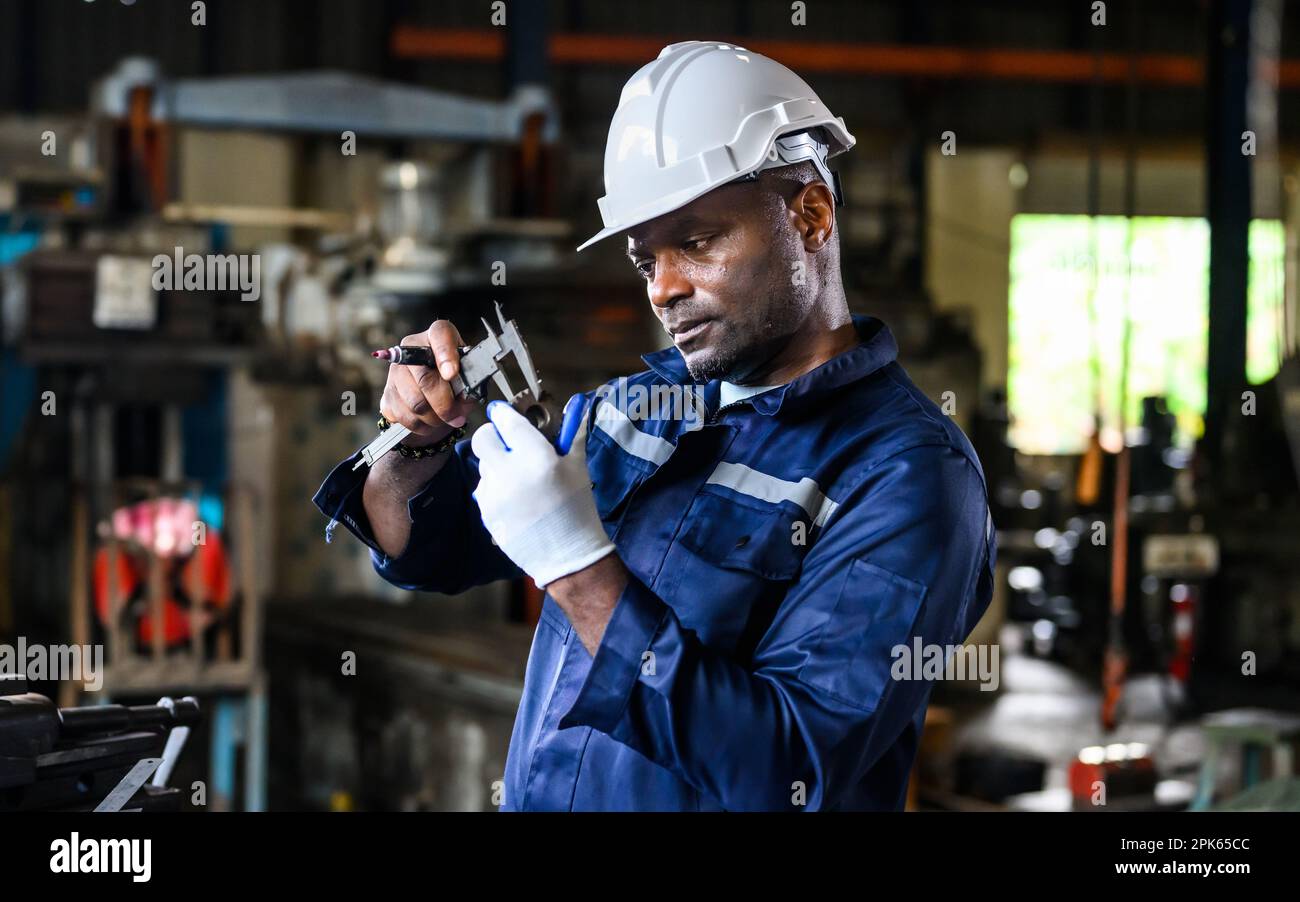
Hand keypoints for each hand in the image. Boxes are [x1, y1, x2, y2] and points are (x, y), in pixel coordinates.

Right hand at [378, 320, 477, 445]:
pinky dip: (421, 426)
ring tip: (445, 418)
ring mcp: (395, 371)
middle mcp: (412, 348)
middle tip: (457, 417)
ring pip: (415, 403)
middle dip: (445, 405)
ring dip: (435, 419)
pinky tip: (430, 421)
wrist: (435, 396)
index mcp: (437, 335)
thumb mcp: (470, 377)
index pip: (440, 335)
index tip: (452, 374)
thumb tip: (464, 397)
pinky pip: (404, 416)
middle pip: (425, 379)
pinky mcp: (387, 393)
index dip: (445, 355)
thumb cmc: (457, 381)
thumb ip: (470, 383)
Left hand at [471, 396, 614, 588]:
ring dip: (497, 465)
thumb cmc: (577, 507)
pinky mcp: (487, 512)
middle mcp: (511, 472)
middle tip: (507, 444)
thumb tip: (576, 405)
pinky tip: (517, 500)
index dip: (502, 414)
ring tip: (520, 480)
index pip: (507, 422)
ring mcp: (495, 494)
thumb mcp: (577, 466)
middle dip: (493, 437)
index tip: (502, 413)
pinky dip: (496, 488)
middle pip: (483, 438)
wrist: (567, 553)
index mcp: (536, 456)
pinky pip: (484, 489)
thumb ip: (572, 433)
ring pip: (483, 465)